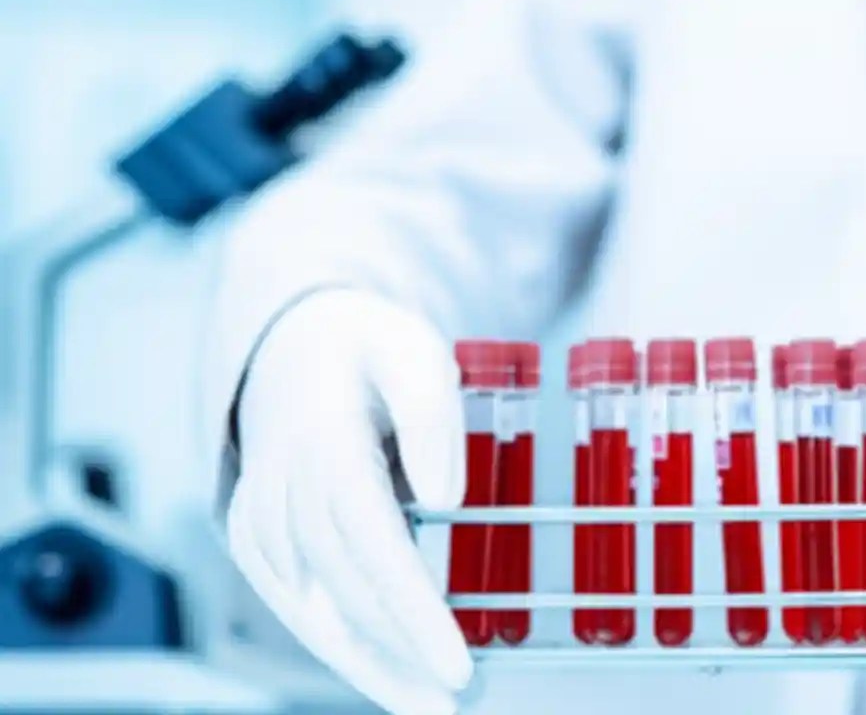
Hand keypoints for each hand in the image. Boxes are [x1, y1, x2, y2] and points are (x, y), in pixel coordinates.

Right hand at [226, 289, 472, 713]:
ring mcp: (259, 515)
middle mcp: (281, 485)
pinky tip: (379, 676)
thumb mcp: (412, 350)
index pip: (369, 538)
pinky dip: (335, 646)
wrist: (291, 344)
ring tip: (424, 707)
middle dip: (398, 653)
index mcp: (323, 438)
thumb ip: (431, 414)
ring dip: (369, 665)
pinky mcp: (253, 537)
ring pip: (311, 607)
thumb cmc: (366, 348)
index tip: (453, 662)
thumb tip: (447, 495)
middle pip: (341, 586)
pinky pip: (292, 603)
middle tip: (451, 702)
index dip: (410, 609)